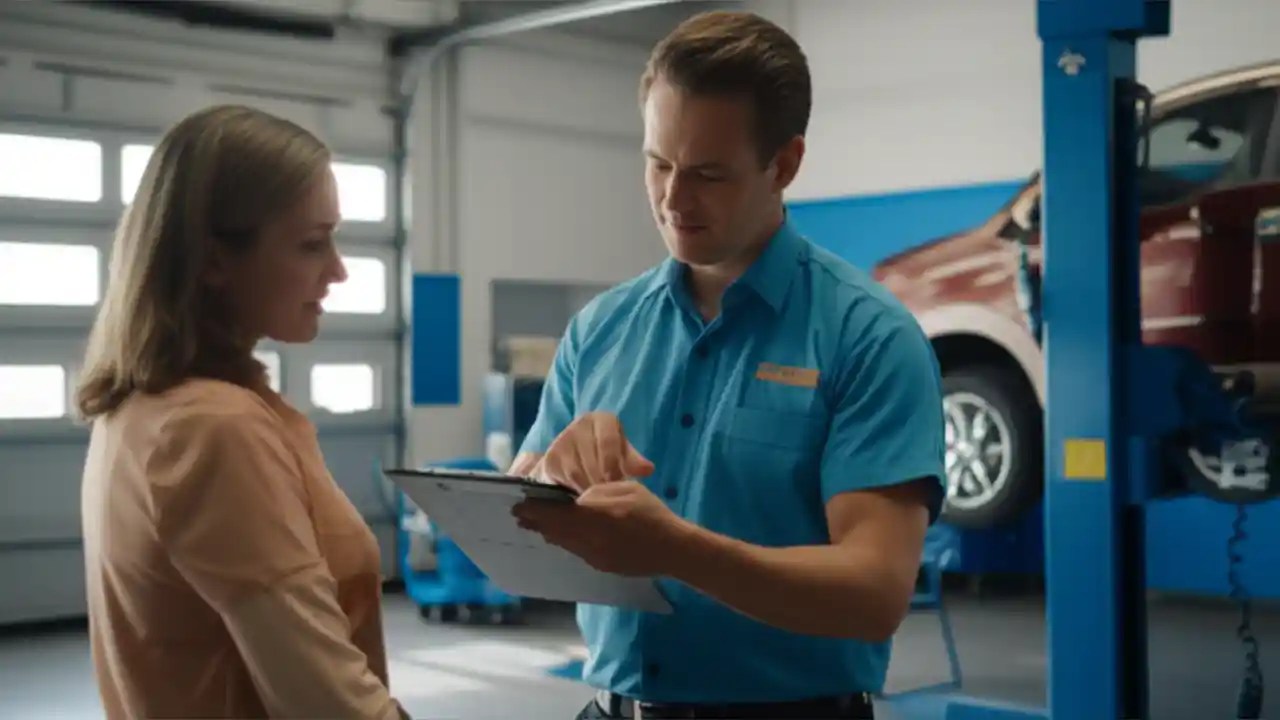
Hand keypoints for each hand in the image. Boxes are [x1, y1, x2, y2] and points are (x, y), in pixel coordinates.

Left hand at [512, 481, 687, 576]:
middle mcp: (587, 540)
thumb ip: (597, 493)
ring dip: (549, 533)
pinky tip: (564, 537)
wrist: (672, 548)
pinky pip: (576, 551)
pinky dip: (565, 542)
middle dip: (536, 523)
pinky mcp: (602, 565)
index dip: (535, 510)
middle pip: (554, 531)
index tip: (518, 506)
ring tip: (536, 527)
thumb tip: (578, 500)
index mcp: (592, 517)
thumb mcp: (623, 489)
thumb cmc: (649, 513)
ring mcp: (594, 556)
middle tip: (520, 516)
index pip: (554, 514)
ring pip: (563, 543)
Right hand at [538, 412, 654, 491]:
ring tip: (598, 502)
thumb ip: (634, 461)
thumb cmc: (607, 456)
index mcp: (603, 420)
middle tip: (609, 499)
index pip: (608, 440)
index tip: (616, 482)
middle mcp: (580, 425)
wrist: (576, 460)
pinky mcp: (550, 459)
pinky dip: (574, 491)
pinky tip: (582, 500)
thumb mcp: (623, 456)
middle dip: (602, 481)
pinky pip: (564, 479)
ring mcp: (562, 441)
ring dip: (588, 489)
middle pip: (592, 458)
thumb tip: (647, 469)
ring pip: (577, 471)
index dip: (612, 463)